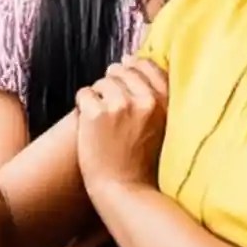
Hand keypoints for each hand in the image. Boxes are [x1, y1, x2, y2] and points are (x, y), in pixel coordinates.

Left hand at [75, 56, 167, 194]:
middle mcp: (145, 100)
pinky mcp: (97, 114)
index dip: (133, 69)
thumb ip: (151, 92)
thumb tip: (129, 56)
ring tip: (104, 122)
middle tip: (112, 113)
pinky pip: (84, 93)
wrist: (124, 189)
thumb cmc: (139, 158)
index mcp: (164, 102)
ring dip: (98, 97)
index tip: (126, 82)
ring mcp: (120, 105)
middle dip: (112, 85)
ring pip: (101, 81)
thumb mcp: (160, 123)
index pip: (147, 65)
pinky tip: (91, 126)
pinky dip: (83, 107)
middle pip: (120, 71)